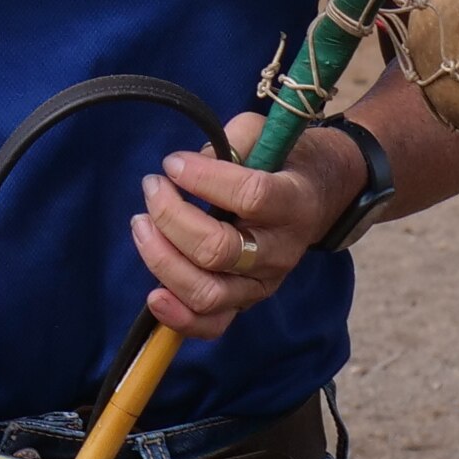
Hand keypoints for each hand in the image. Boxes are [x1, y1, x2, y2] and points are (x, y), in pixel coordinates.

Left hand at [128, 111, 360, 340]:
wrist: (316, 196)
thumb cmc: (281, 160)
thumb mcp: (261, 134)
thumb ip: (226, 143)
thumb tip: (183, 170)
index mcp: (294, 202)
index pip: (250, 197)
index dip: (203, 179)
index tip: (173, 163)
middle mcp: (281, 250)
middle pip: (217, 250)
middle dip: (170, 217)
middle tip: (152, 187)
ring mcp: (263, 283)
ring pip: (208, 292)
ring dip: (162, 260)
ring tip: (141, 225)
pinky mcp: (246, 302)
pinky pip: (212, 325)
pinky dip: (179, 318)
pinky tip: (155, 294)